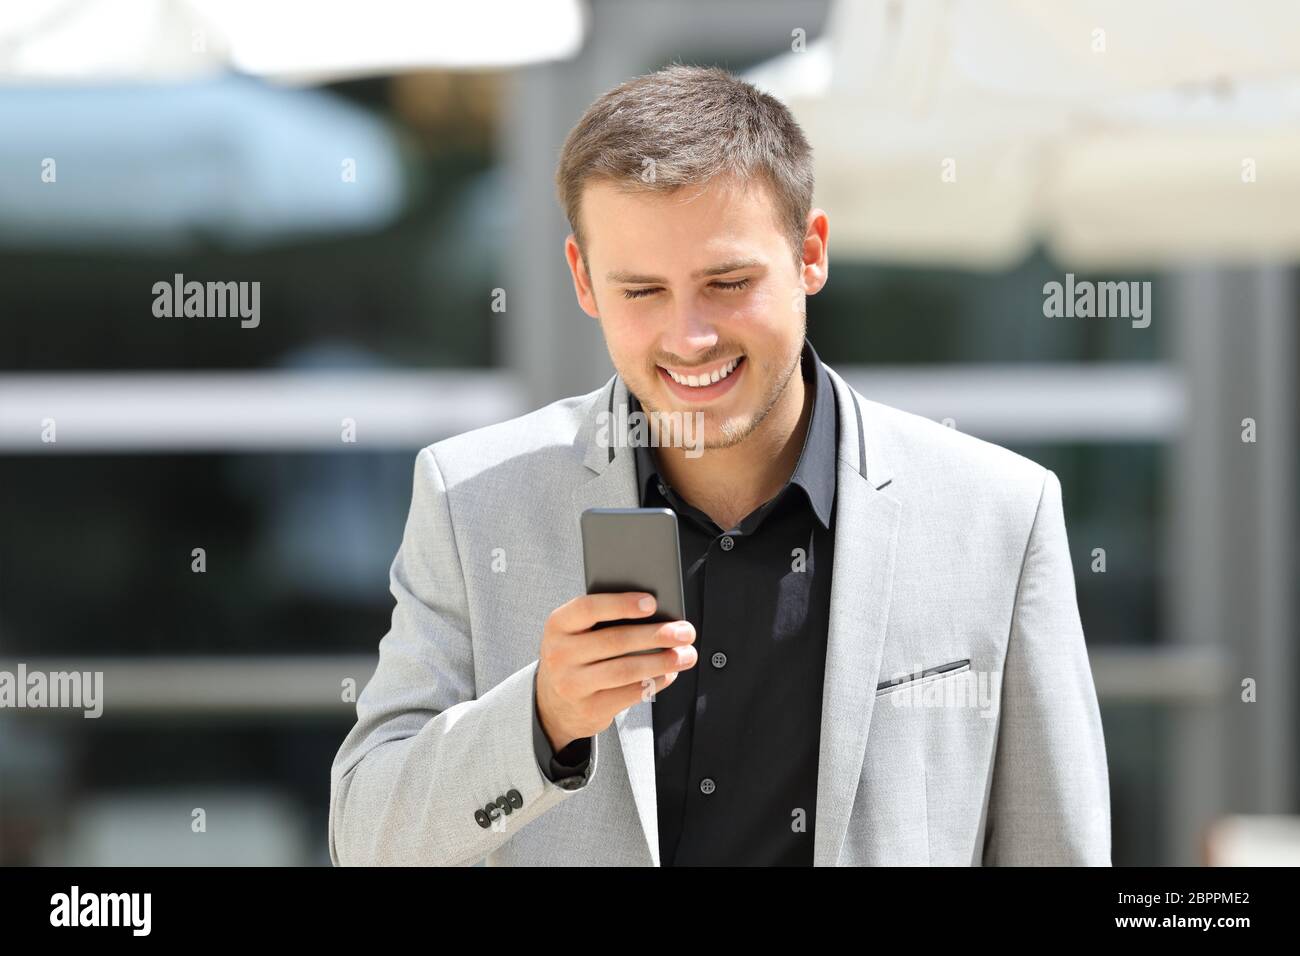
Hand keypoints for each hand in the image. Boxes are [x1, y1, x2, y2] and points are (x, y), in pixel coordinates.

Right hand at [536, 592, 695, 751]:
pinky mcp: (589, 708)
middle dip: (656, 635)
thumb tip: (656, 614)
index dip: (622, 604)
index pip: (588, 609)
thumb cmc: (577, 656)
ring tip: (685, 655)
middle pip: (615, 641)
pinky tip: (669, 674)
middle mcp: (560, 654)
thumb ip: (604, 620)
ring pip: (625, 670)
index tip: (652, 602)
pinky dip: (654, 683)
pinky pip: (629, 694)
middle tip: (684, 632)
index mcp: (558, 625)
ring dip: (661, 661)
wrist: (554, 704)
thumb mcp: (577, 633)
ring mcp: (572, 684)